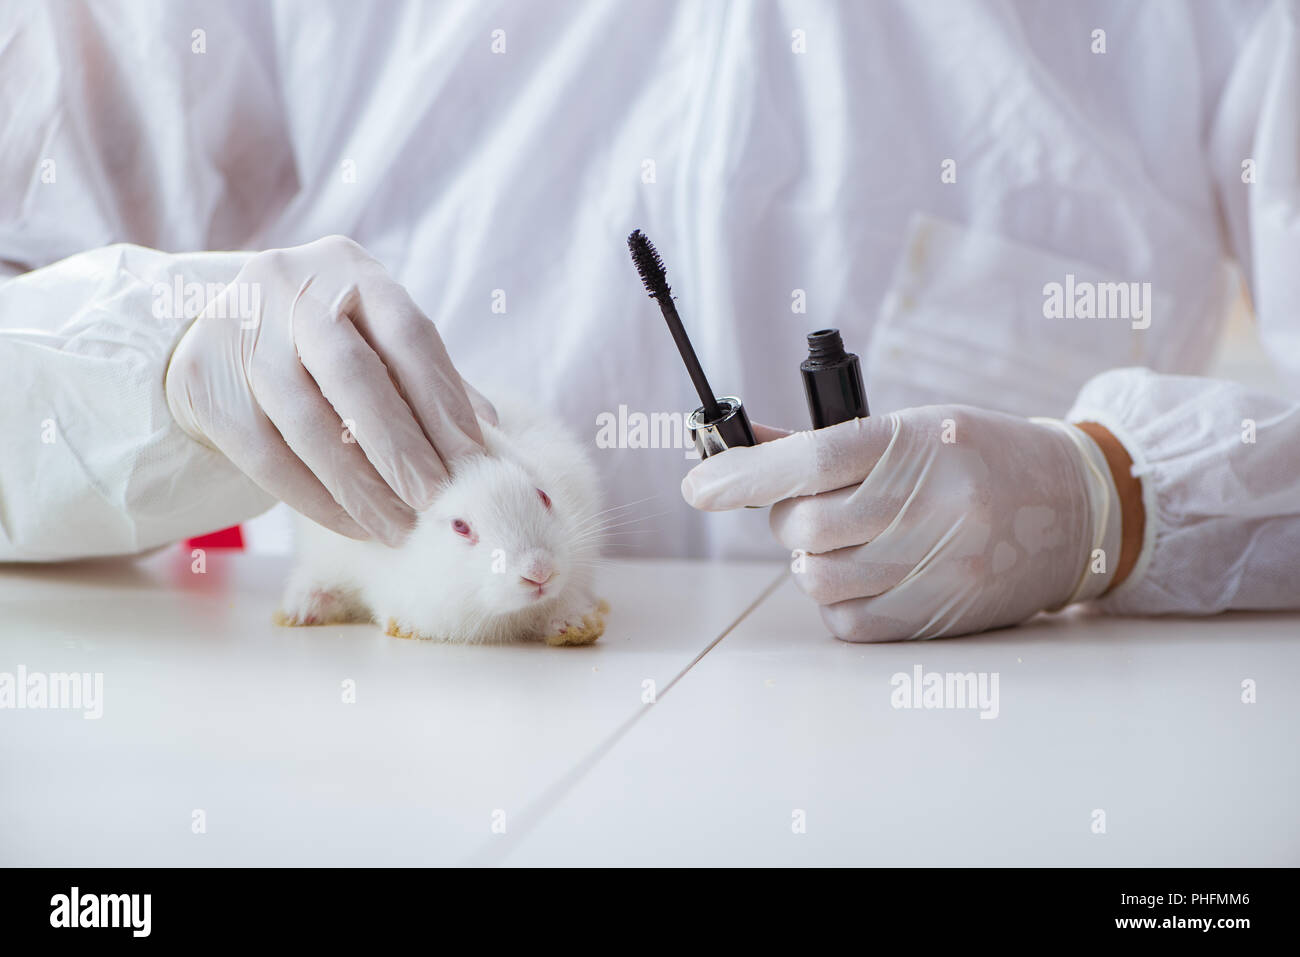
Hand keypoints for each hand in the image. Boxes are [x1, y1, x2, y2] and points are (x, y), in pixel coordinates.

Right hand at [165, 235, 494, 544]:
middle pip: (354, 376)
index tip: (474, 460)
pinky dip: (315, 499)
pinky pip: (266, 456)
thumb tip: (491, 429)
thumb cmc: (324, 343)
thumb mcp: (375, 338)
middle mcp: (288, 286)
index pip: (408, 334)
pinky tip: (353, 525)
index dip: (445, 402)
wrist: (217, 334)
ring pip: (307, 423)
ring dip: (361, 488)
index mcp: (348, 267)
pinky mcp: (203, 382)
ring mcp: (238, 331)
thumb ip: (426, 376)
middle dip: (402, 448)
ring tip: (400, 528)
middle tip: (438, 501)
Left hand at [680, 406, 1121, 640]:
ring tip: (845, 537)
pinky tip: (865, 571)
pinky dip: (838, 598)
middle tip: (809, 505)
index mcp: (918, 442)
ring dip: (810, 557)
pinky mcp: (941, 615)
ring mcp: (939, 566)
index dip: (744, 475)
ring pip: (818, 577)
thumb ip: (824, 443)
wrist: (1075, 506)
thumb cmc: (978, 455)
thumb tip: (738, 448)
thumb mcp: (911, 427)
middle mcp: (931, 506)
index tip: (699, 487)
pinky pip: (847, 621)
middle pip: (804, 526)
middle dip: (787, 516)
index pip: (811, 459)